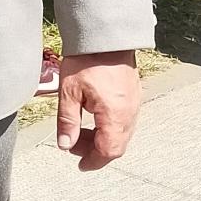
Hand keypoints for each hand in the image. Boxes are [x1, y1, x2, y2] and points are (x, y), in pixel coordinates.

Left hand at [55, 50, 140, 171]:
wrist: (105, 35)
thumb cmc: (87, 59)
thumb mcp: (69, 92)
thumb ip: (67, 122)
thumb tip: (65, 145)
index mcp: (114, 114)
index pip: (108, 151)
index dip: (93, 161)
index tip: (80, 164)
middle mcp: (129, 112)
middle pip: (118, 146)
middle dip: (96, 151)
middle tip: (74, 145)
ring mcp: (135, 104)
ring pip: (123, 135)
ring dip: (103, 140)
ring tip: (81, 131)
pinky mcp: (134, 96)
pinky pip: (126, 122)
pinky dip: (111, 128)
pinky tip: (94, 119)